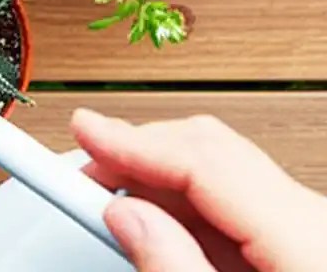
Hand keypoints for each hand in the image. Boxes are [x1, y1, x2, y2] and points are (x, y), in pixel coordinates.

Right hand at [72, 108, 326, 271]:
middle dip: (138, 153)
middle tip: (82, 174)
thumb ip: (172, 266)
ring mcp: (311, 226)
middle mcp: (315, 221)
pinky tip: (156, 220)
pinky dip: (187, 203)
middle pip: (212, 150)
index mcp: (308, 241)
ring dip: (158, 179)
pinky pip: (236, 199)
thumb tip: (124, 214)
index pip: (205, 161)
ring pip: (221, 168)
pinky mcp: (303, 239)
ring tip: (108, 200)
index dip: (134, 141)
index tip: (85, 128)